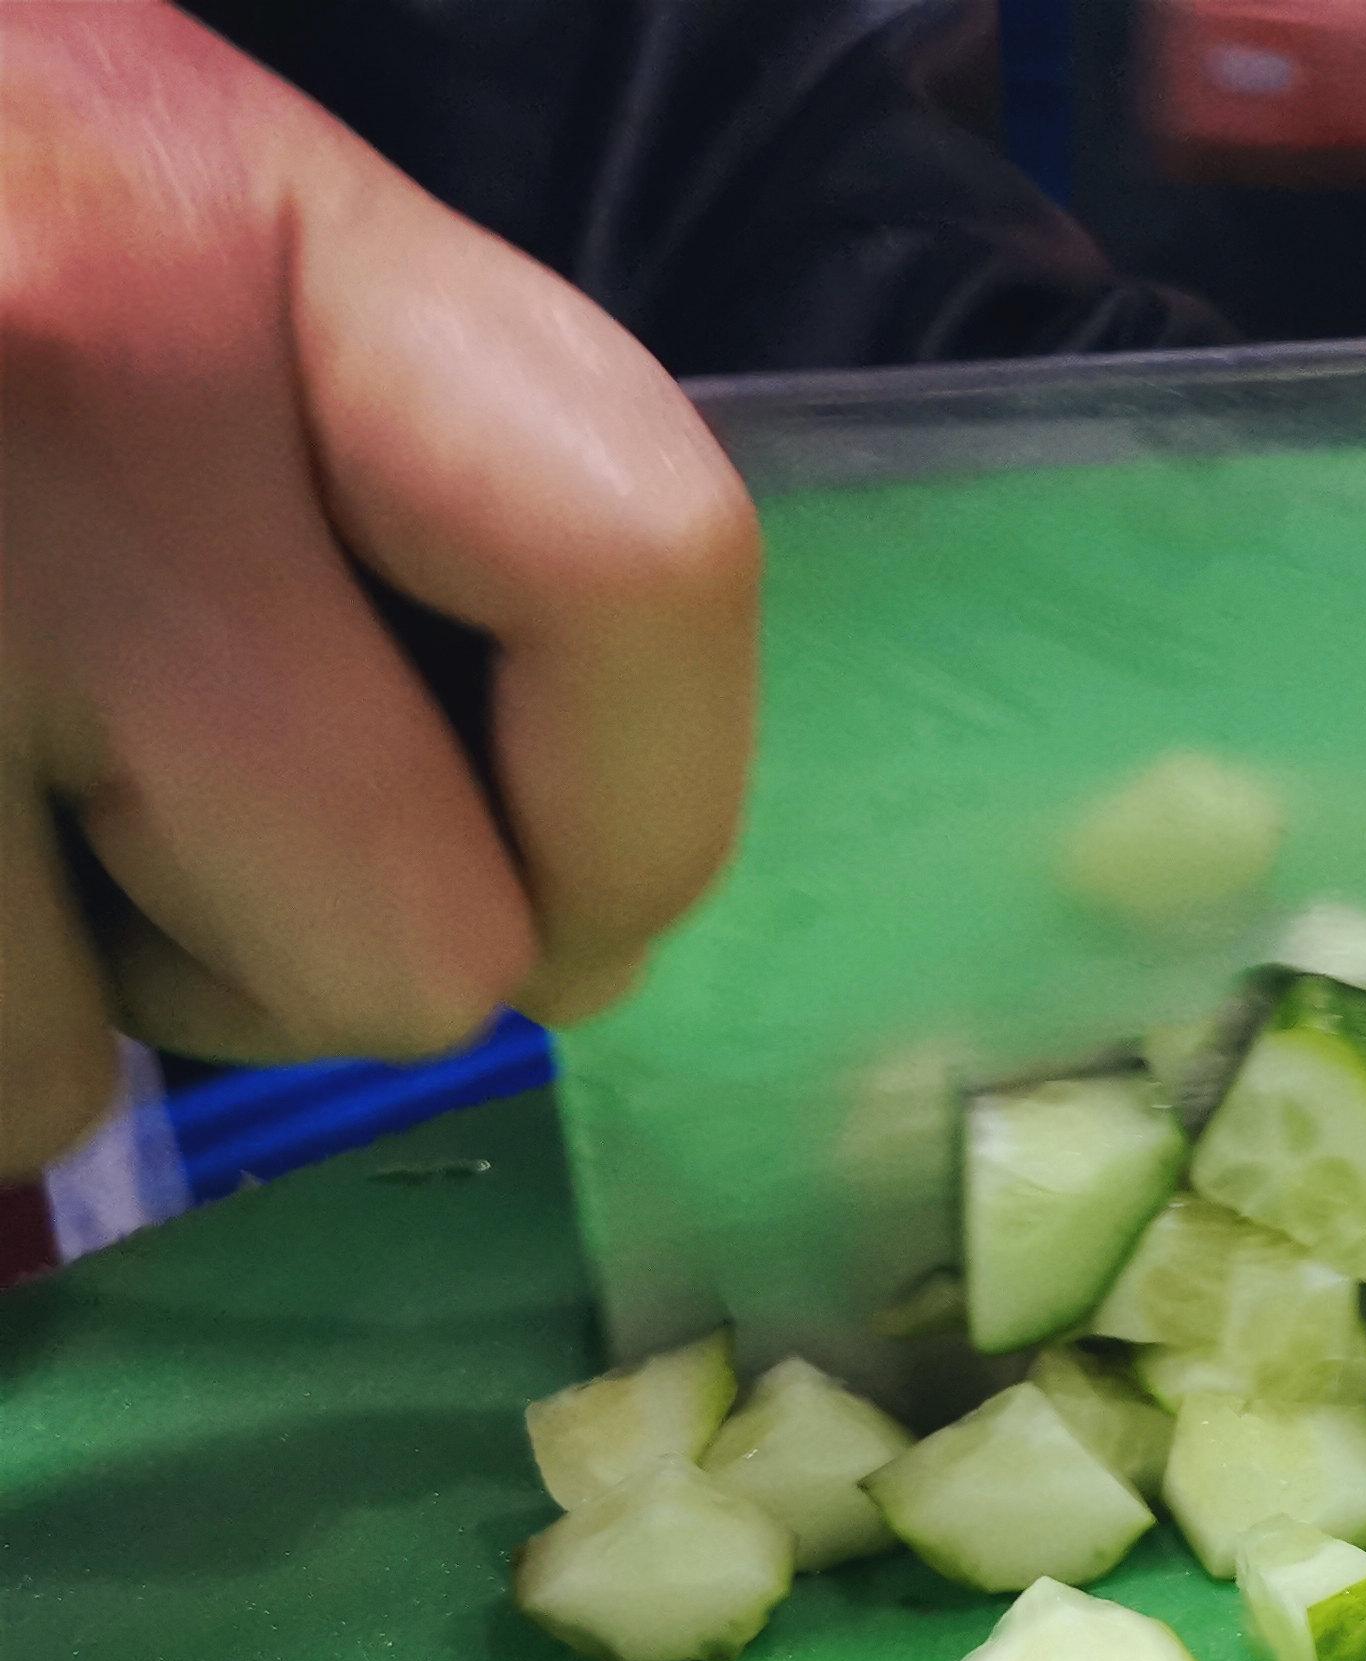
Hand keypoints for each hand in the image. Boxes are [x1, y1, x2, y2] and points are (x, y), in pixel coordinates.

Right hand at [1, 5, 758, 1179]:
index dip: (645, 820)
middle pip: (406, 947)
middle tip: (154, 836)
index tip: (573, 902)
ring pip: (68, 1075)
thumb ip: (386, 498)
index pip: (644, 572)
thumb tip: (555, 919)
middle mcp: (65, 380)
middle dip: (297, 962)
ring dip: (32, 1005)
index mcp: (249, 220)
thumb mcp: (150, 229)